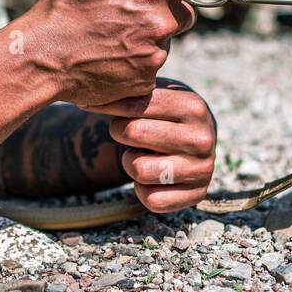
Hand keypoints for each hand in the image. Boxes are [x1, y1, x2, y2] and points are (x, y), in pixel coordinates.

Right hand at [19, 0, 276, 108]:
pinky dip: (136, 59)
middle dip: (164, 7)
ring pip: (166, 37)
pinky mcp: (146, 80)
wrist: (40, 62)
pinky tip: (109, 54)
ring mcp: (154, 55)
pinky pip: (152, 63)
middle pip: (182, 11)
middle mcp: (158, 24)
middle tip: (127, 7)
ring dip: (147, 34)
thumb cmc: (60, 10)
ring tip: (110, 33)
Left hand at [102, 80, 216, 212]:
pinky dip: (142, 190)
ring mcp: (202, 169)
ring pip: (140, 169)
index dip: (109, 105)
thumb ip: (134, 91)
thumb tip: (92, 93)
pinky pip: (152, 199)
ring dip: (130, 162)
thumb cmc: (167, 115)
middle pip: (134, 133)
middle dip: (119, 132)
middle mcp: (202, 138)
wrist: (198, 143)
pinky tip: (149, 178)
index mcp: (193, 106)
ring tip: (139, 154)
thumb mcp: (159, 96)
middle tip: (123, 131)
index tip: (89, 105)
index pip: (139, 104)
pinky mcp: (197, 194)